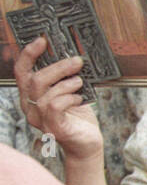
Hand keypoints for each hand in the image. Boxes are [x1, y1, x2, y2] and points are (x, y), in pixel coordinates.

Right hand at [14, 37, 103, 160]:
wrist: (87, 145)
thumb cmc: (78, 118)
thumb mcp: (70, 93)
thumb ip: (64, 79)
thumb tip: (70, 57)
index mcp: (30, 96)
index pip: (22, 71)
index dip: (29, 54)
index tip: (42, 40)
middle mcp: (30, 107)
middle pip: (35, 79)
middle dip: (57, 67)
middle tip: (76, 61)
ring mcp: (39, 119)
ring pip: (45, 93)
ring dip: (65, 83)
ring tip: (80, 82)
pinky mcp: (53, 128)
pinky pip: (54, 106)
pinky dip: (68, 98)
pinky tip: (79, 98)